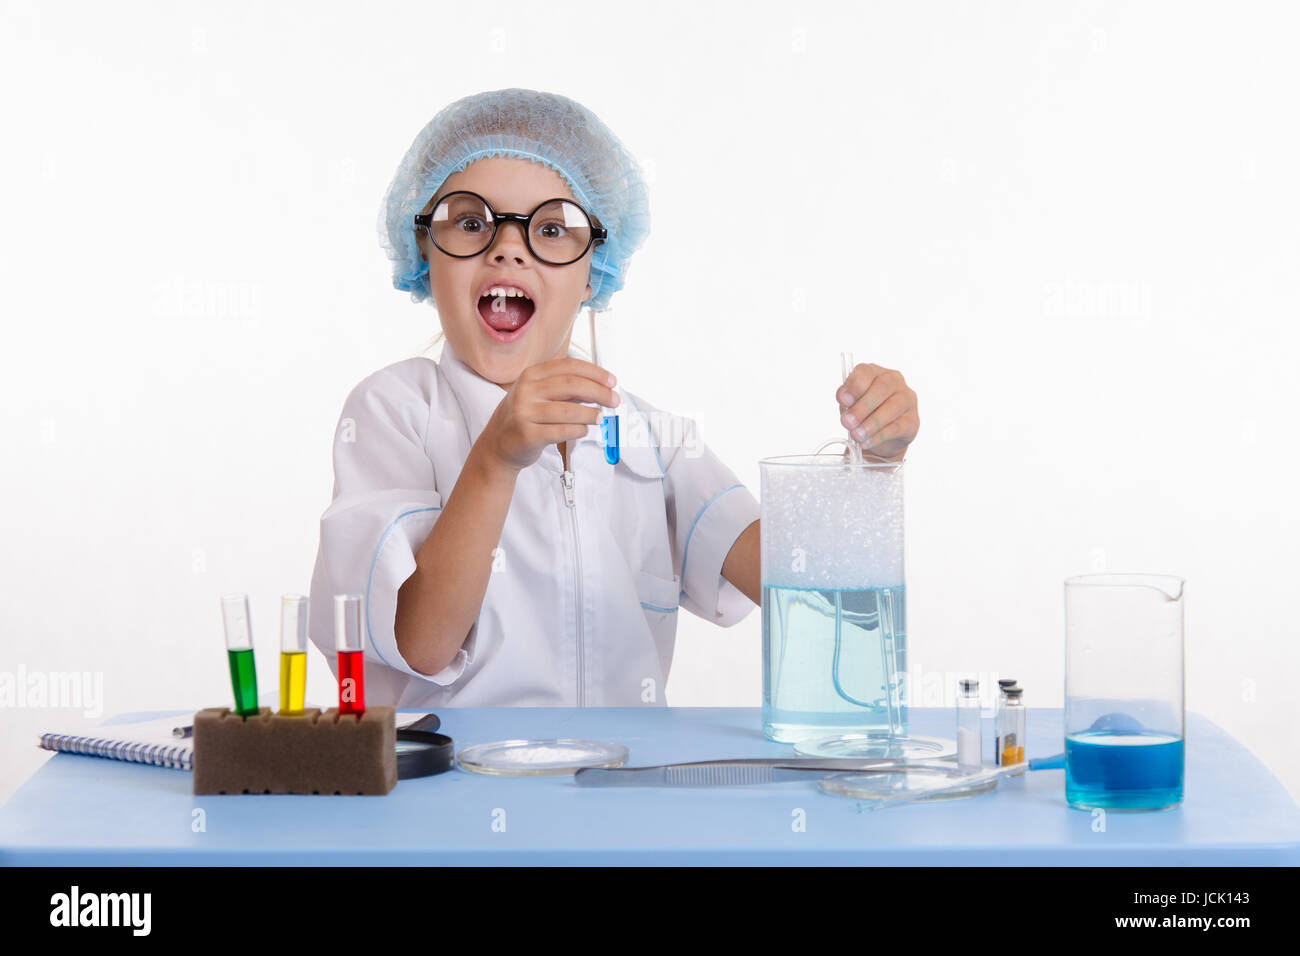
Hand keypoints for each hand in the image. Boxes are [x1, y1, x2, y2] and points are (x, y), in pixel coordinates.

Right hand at [478, 357, 620, 472]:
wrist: (498, 444)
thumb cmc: (525, 416)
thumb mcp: (538, 394)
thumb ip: (565, 389)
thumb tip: (601, 387)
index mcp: (531, 375)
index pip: (569, 366)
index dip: (594, 372)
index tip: (612, 381)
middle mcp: (526, 390)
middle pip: (571, 385)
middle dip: (599, 392)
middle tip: (614, 400)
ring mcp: (525, 413)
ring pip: (568, 410)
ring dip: (590, 414)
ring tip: (600, 417)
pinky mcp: (528, 435)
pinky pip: (561, 431)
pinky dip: (578, 430)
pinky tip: (584, 430)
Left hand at [836, 363, 918, 460]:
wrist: (881, 438)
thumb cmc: (864, 413)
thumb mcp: (850, 404)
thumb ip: (847, 399)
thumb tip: (844, 398)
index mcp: (875, 373)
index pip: (866, 372)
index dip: (854, 386)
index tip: (843, 401)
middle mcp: (894, 381)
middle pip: (882, 388)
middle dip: (862, 406)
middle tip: (848, 423)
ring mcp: (907, 400)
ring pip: (893, 407)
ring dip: (872, 423)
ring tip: (857, 435)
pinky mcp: (913, 421)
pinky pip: (897, 427)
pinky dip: (879, 436)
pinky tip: (866, 442)